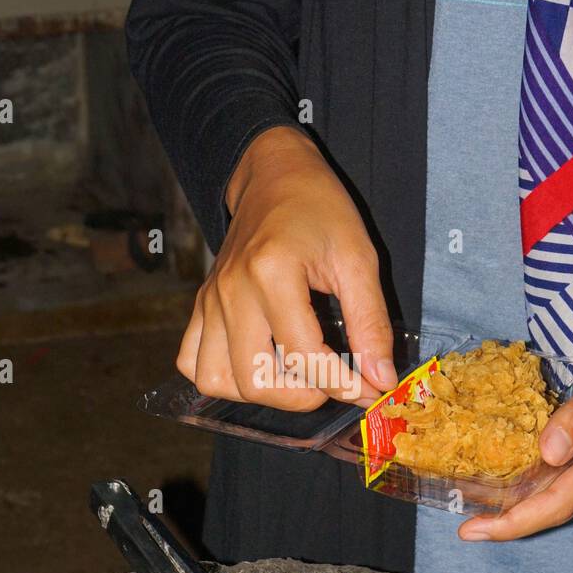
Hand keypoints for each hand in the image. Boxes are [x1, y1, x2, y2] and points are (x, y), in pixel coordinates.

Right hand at [176, 126, 396, 408]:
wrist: (274, 175)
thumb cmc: (320, 210)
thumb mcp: (358, 259)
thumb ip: (370, 323)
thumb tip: (380, 379)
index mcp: (271, 273)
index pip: (304, 356)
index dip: (342, 384)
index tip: (368, 388)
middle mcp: (231, 291)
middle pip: (255, 380)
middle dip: (302, 397)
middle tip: (332, 381)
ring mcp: (210, 301)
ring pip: (219, 381)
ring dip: (262, 393)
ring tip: (296, 377)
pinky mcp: (200, 306)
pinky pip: (192, 363)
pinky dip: (223, 378)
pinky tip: (257, 365)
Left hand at [458, 321, 572, 542]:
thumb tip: (545, 452)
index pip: (556, 504)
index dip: (510, 523)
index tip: (470, 532)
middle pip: (552, 500)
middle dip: (502, 505)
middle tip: (451, 499)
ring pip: (564, 489)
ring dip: (519, 489)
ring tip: (469, 483)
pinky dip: (542, 474)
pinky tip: (514, 463)